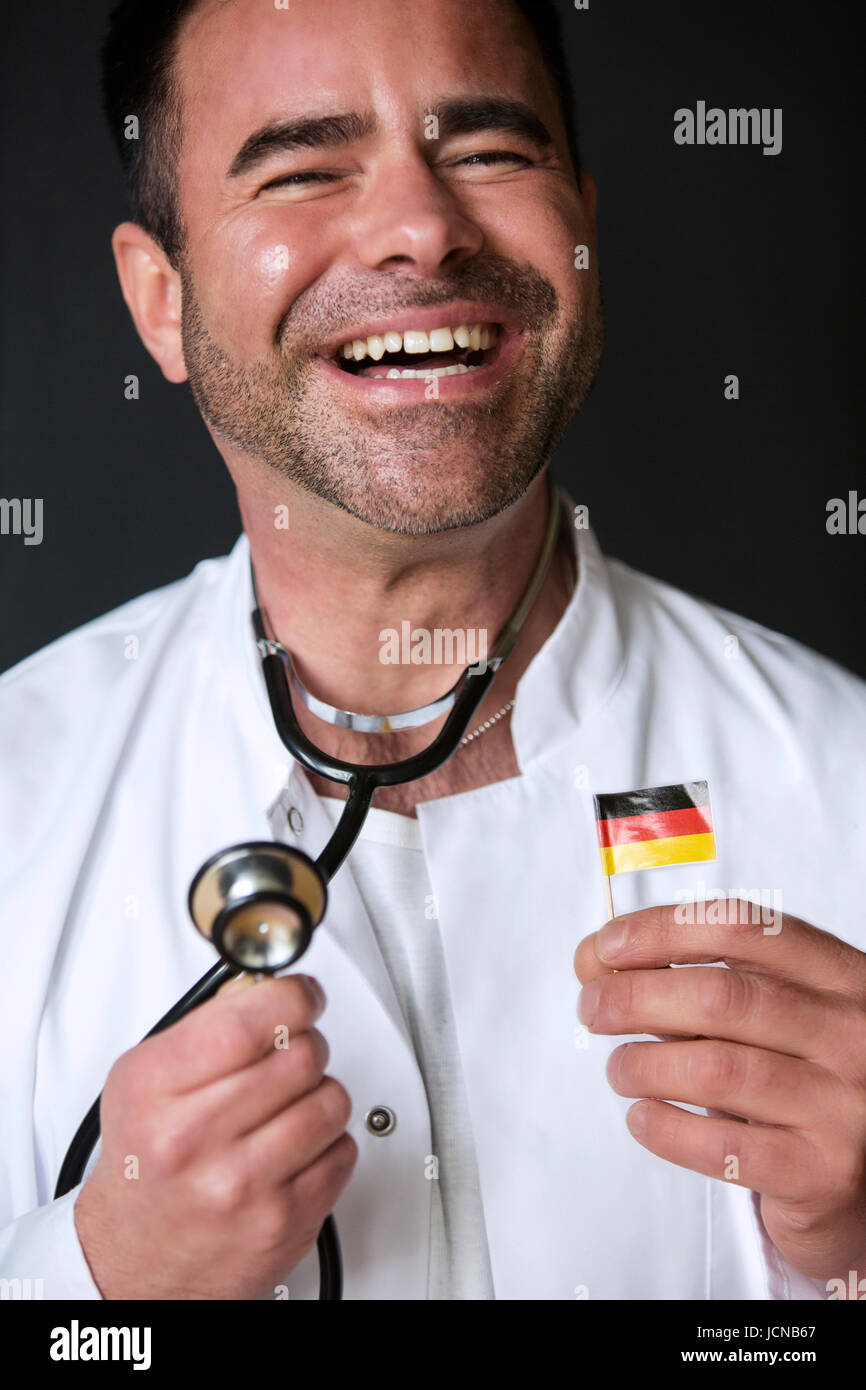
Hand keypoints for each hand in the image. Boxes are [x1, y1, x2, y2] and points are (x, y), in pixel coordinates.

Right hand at [74, 973, 356, 1298]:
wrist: (136, 1260)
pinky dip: (328, 1143)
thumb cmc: (146, 1164)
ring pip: (331, 1100)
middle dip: (305, 1045)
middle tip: (288, 1056)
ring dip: (320, 1094)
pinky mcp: (286, 1221)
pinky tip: (293, 1149)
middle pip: (300, 1055)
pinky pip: (344, 1150)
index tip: (303, 995)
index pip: (246, 1022)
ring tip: (289, 1107)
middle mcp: (195, 1140)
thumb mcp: (145, 1082)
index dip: (292, 997)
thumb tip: (272, 988)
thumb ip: (205, 1026)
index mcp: (155, 1092)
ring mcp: (243, 1186)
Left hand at [574, 904, 865, 1282]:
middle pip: (720, 995)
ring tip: (621, 1069)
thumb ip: (687, 979)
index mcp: (840, 977)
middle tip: (594, 1009)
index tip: (607, 946)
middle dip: (635, 997)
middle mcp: (850, 1033)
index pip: (742, 927)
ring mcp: (843, 1105)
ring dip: (644, 1064)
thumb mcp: (765, 1012)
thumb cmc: (803, 1079)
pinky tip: (645, 1117)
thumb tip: (592, 958)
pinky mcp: (821, 1172)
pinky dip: (666, 1128)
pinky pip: (723, 1146)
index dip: (661, 929)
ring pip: (716, 1069)